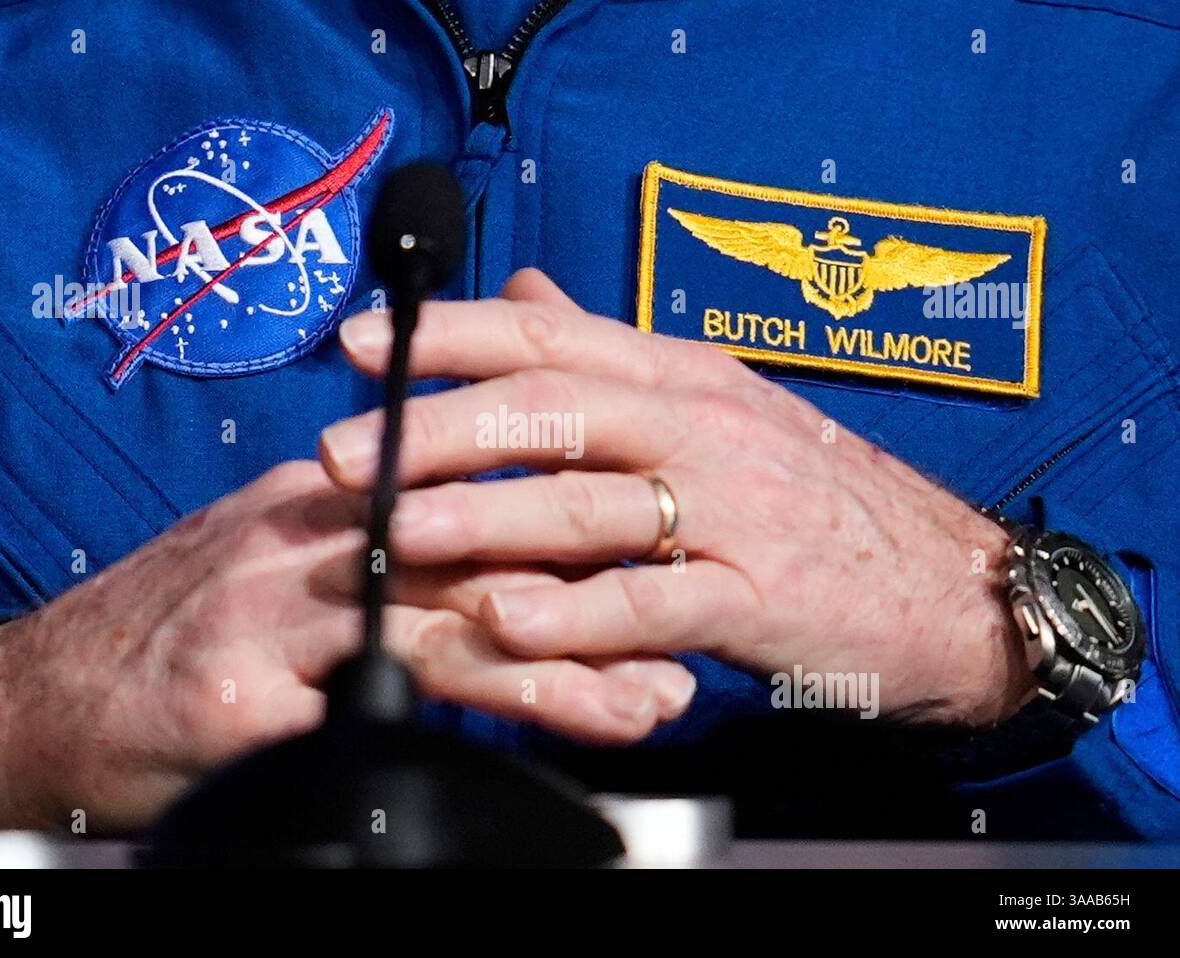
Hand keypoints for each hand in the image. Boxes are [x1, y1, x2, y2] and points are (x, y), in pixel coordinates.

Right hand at [0, 461, 695, 831]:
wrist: (45, 692)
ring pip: (448, 622)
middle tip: (684, 637)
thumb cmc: (183, 629)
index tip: (658, 553)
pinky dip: (466, 728)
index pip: (478, 484)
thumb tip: (497, 559)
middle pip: (483, 548)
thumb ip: (390, 543)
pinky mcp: (241, 689)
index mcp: (335, 493)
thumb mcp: (292, 557)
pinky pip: (375, 706)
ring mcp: (274, 609)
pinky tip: (527, 756)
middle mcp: (312, 533)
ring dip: (560, 667)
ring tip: (646, 703)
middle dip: (594, 593)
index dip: (577, 515)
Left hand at [322, 269, 1034, 728]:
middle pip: (553, 409)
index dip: (450, 334)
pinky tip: (506, 620)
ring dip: (482, 517)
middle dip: (439, 426)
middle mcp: (702, 426)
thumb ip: (616, 356)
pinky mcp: (760, 596)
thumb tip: (530, 291)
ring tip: (396, 529)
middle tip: (345, 452)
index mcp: (684, 375)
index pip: (552, 332)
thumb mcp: (721, 405)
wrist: (951, 585)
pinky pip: (652, 601)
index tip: (360, 343)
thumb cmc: (819, 497)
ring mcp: (732, 509)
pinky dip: (575, 613)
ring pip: (589, 502)